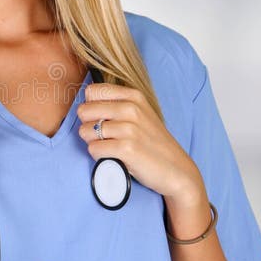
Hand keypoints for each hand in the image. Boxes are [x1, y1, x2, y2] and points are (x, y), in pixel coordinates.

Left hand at [76, 83, 203, 201]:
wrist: (176, 169)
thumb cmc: (152, 143)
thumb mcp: (140, 113)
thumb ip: (116, 104)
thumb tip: (85, 104)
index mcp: (133, 96)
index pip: (92, 91)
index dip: (90, 107)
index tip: (101, 119)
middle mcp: (131, 108)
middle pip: (84, 110)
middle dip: (88, 126)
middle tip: (104, 137)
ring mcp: (129, 128)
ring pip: (85, 131)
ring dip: (93, 142)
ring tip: (110, 147)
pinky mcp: (126, 149)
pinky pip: (93, 149)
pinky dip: (98, 156)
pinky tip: (112, 157)